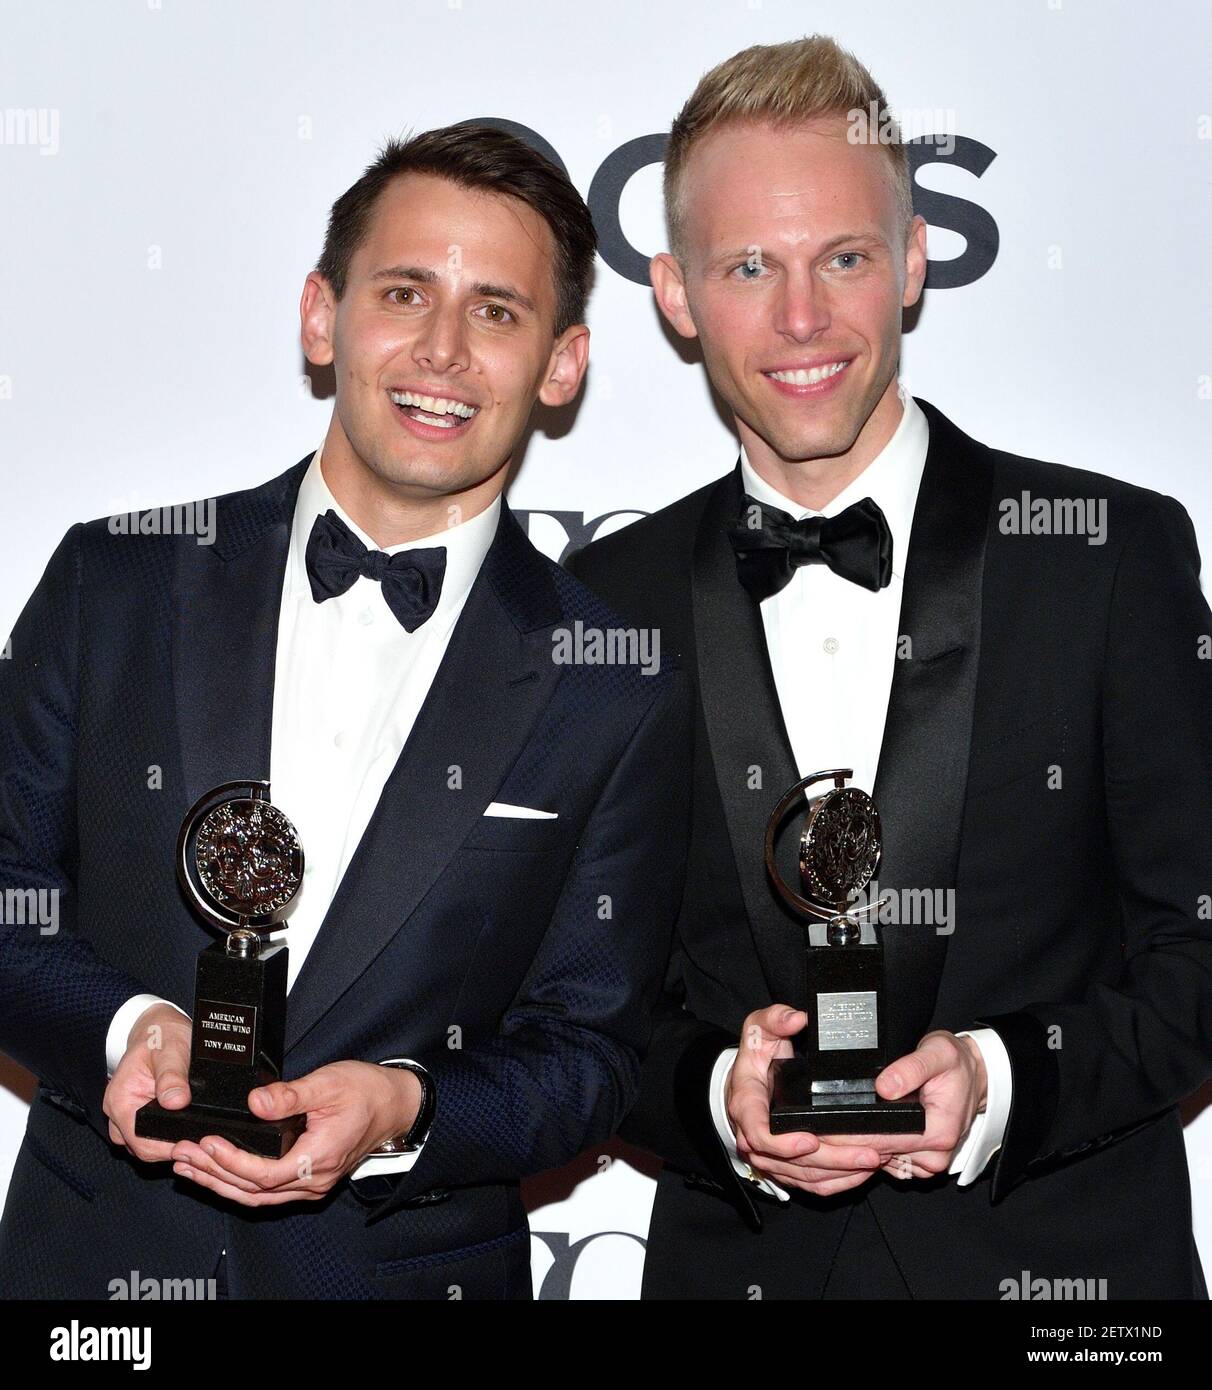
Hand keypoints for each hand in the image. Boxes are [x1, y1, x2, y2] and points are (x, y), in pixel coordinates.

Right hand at [103, 1002, 194, 1161]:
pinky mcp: (138, 1114)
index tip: (194, 1145)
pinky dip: (166, 1136)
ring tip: (197, 1137)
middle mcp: (118, 1112)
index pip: (140, 1142)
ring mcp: (126, 1115)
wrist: (157, 1027)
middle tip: (202, 1143)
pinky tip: (186, 1130)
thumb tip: (176, 1102)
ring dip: (168, 1144)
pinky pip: (149, 1135)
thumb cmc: (161, 1035)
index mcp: (120, 1100)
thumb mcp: (170, 1049)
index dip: (167, 1149)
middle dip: (170, 1149)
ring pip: (145, 1145)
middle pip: (142, 1148)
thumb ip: (172, 1076)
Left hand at [169, 1060, 420, 1206]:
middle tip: (181, 1156)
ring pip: (257, 1196)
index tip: (205, 1143)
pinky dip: (238, 1183)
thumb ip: (289, 1095)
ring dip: (220, 1183)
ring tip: (187, 1168)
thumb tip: (254, 1102)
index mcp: (318, 1158)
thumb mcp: (328, 1083)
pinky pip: (267, 1191)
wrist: (396, 1105)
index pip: (263, 1172)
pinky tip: (218, 1172)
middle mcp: (313, 1180)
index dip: (230, 1161)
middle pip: (253, 1191)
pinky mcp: (309, 1179)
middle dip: (213, 1174)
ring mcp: (311, 1184)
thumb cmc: (367, 1091)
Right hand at [725, 1004, 885, 1197]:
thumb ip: (775, 1018)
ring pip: (806, 1177)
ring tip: (875, 1160)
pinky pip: (812, 1184)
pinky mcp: (787, 1168)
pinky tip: (863, 1172)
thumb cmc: (754, 1057)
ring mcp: (772, 1157)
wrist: (744, 1084)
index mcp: (747, 1106)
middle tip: (868, 1153)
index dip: (783, 1143)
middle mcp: (755, 1138)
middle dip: (833, 1160)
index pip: (759, 1134)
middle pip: (794, 1162)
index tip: (810, 1139)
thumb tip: (797, 1019)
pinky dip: (838, 1182)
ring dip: (842, 1173)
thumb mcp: (758, 1029)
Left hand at [816, 1030, 988, 1180]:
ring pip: (882, 1163)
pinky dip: (873, 1152)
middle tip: (816, 1132)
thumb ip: (911, 1068)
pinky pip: (891, 1162)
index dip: (851, 1136)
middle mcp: (935, 1153)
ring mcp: (928, 1160)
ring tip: (832, 1131)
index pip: (884, 1141)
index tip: (824, 1132)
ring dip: (859, 1152)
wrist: (973, 1075)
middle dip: (848, 1146)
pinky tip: (858, 1136)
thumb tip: (884, 1087)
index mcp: (938, 1132)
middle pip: (879, 1155)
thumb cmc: (955, 1064)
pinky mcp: (921, 1160)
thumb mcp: (937, 1053)